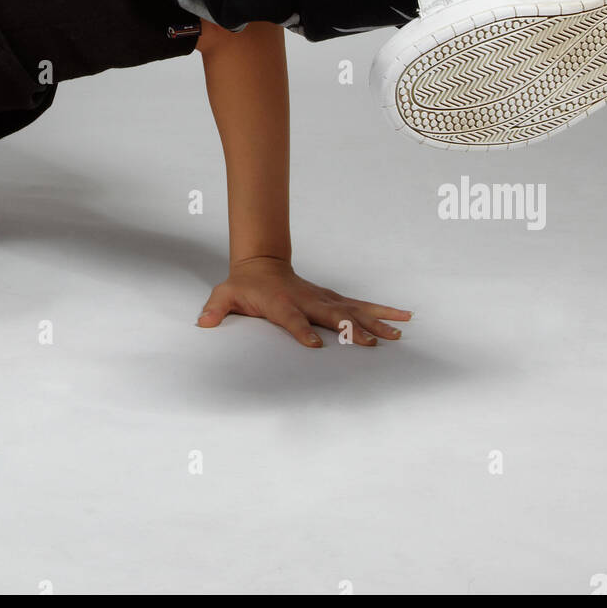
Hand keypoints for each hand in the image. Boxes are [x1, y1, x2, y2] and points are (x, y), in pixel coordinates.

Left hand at [196, 257, 411, 348]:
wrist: (262, 262)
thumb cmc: (243, 284)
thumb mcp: (224, 294)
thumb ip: (216, 309)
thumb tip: (203, 323)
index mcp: (281, 302)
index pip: (291, 318)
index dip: (301, 331)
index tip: (314, 346)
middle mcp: (307, 299)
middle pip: (331, 315)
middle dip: (351, 329)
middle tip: (370, 343)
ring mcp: (323, 298)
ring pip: (353, 309)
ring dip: (376, 320)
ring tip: (400, 331)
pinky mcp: (333, 299)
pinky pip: (360, 306)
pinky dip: (382, 311)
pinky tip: (403, 317)